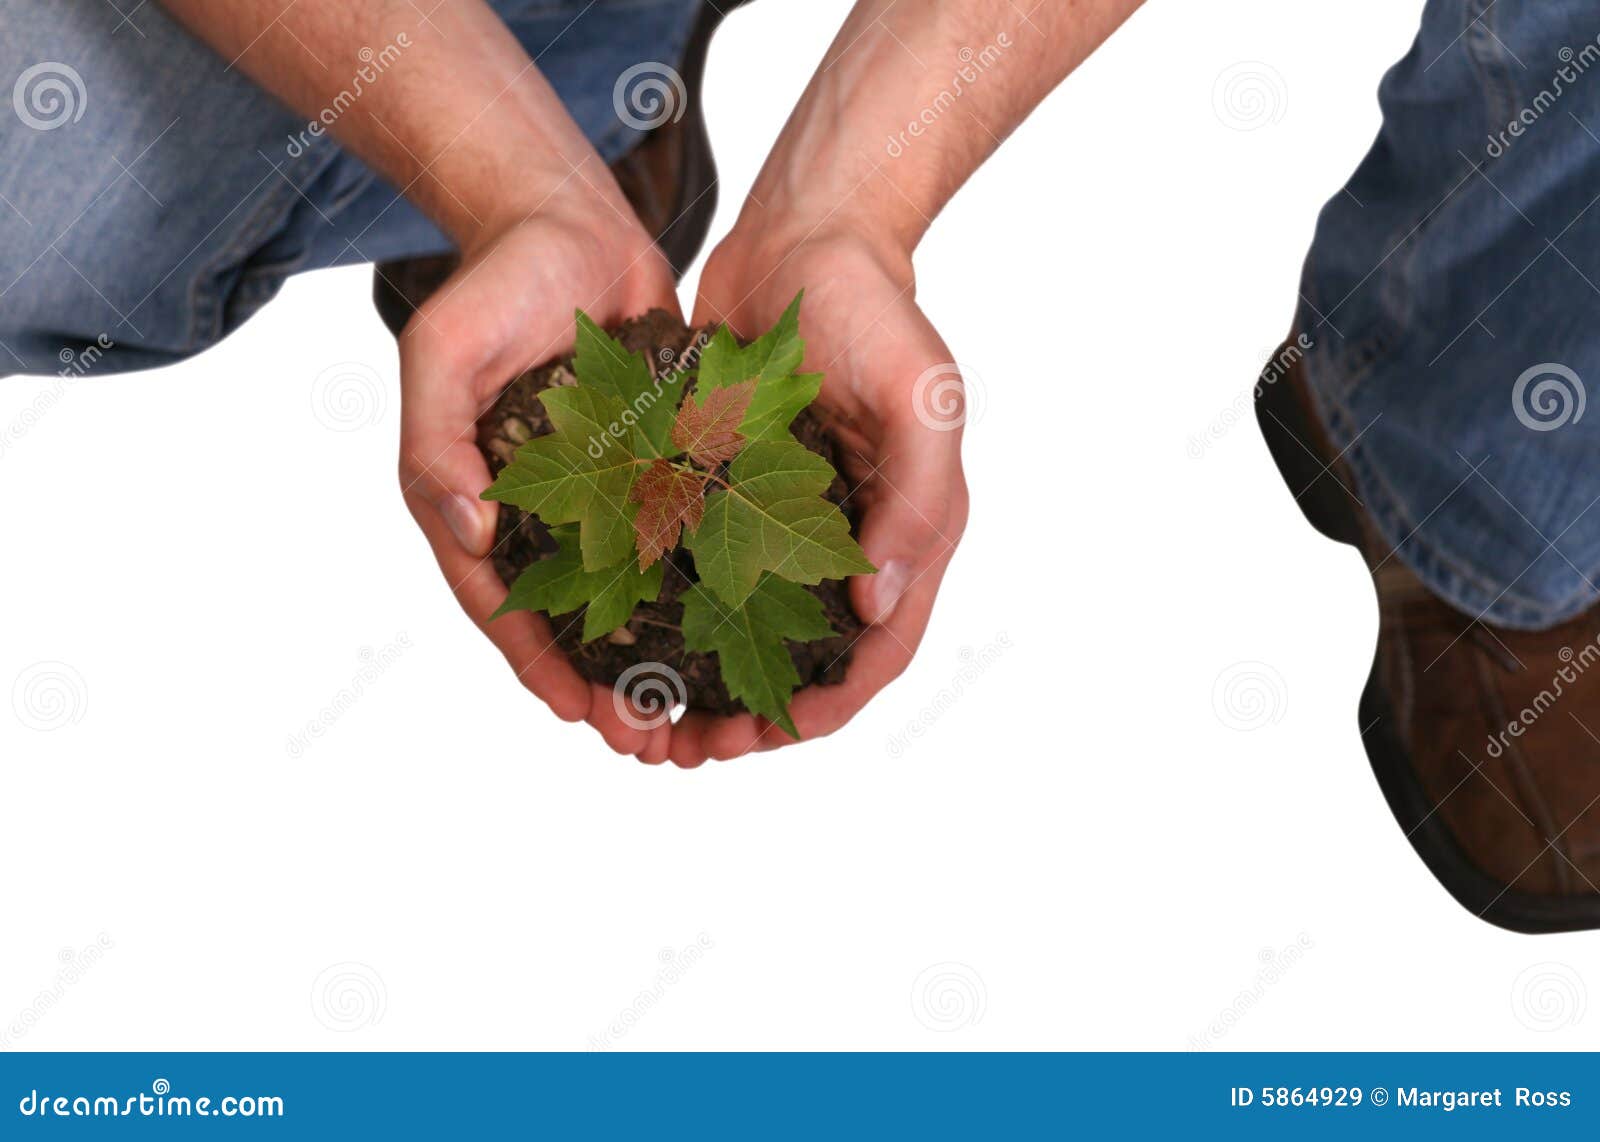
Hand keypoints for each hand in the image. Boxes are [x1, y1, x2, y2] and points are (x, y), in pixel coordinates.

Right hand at [397, 188, 683, 757]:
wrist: (565, 221)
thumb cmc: (493, 284)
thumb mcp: (442, 355)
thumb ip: (437, 445)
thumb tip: (471, 534)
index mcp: (480, 501)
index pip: (501, 603)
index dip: (536, 663)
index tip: (580, 713)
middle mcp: (542, 509)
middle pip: (570, 618)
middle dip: (605, 682)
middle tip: (650, 738)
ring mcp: (600, 490)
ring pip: (630, 593)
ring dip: (658, 653)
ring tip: (700, 708)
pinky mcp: (653, 463)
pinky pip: (677, 535)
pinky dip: (700, 583)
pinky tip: (739, 622)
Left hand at [646, 225, 969, 765]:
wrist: (805, 235)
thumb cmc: (877, 310)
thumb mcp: (921, 398)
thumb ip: (917, 504)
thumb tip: (880, 609)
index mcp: (908, 531)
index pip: (882, 649)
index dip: (830, 705)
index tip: (768, 735)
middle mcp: (848, 537)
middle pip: (807, 657)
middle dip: (752, 711)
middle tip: (684, 744)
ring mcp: (787, 516)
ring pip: (746, 626)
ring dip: (699, 675)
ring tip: (641, 711)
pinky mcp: (732, 488)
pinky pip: (700, 567)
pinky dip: (666, 607)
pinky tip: (616, 632)